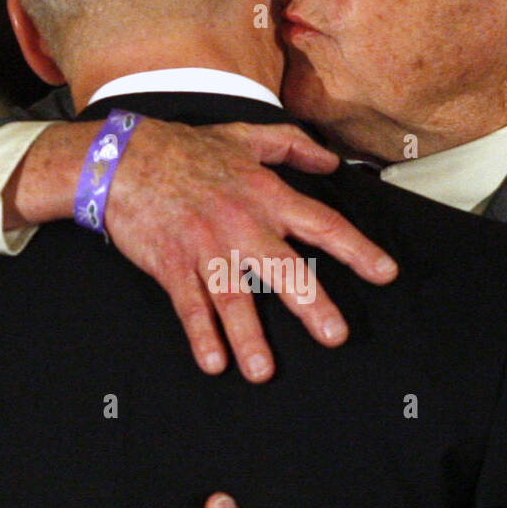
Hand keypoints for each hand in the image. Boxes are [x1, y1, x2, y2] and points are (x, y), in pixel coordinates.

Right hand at [6, 117, 398, 381]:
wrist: (122, 158)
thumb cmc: (185, 149)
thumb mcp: (245, 136)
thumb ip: (293, 146)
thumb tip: (331, 161)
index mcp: (265, 195)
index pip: (321, 224)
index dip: (356, 249)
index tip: (384, 273)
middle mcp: (241, 225)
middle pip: (283, 268)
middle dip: (311, 303)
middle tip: (333, 335)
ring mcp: (205, 247)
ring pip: (232, 297)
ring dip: (248, 336)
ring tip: (263, 371)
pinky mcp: (172, 264)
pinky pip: (189, 305)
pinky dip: (200, 334)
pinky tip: (213, 362)